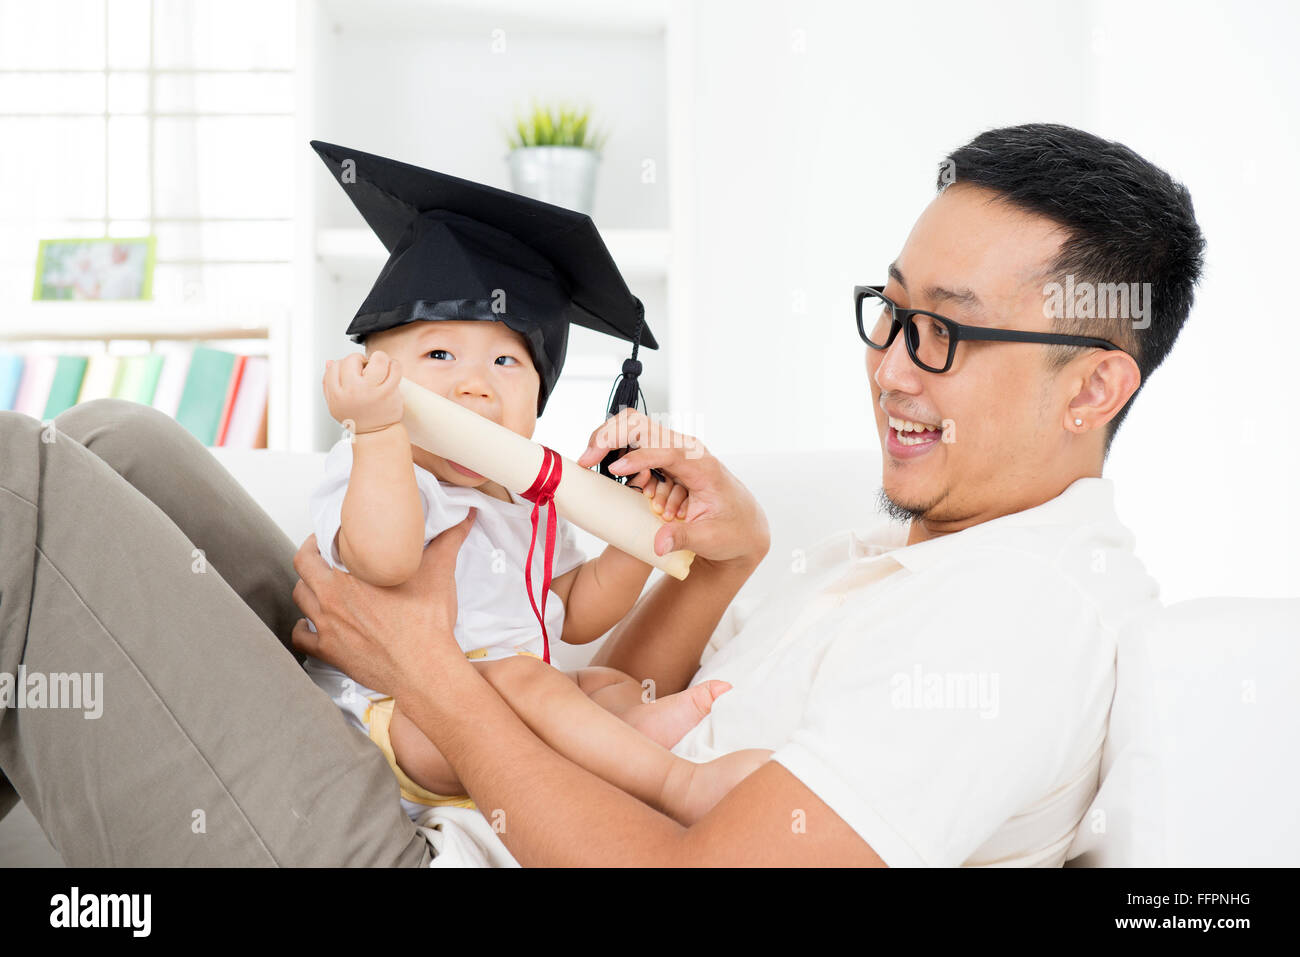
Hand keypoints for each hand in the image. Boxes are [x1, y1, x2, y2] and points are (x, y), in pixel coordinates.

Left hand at [290, 510, 476, 697]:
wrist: (424, 668)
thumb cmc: (427, 624)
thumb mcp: (439, 572)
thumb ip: (449, 539)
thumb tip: (465, 517)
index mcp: (351, 573)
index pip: (320, 544)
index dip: (325, 536)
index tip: (336, 536)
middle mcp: (332, 597)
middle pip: (304, 567)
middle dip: (311, 557)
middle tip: (323, 555)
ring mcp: (327, 626)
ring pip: (300, 598)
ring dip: (308, 588)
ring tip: (321, 585)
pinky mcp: (329, 651)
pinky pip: (301, 637)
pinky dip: (304, 628)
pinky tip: (313, 623)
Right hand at [323, 351, 404, 434]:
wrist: (376, 434)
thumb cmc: (357, 418)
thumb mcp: (335, 404)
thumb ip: (328, 383)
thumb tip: (329, 361)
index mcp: (337, 394)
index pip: (335, 365)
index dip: (344, 366)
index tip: (351, 373)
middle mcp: (354, 391)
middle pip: (353, 359)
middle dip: (359, 361)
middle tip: (365, 371)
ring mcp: (373, 391)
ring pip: (377, 359)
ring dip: (379, 359)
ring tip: (379, 368)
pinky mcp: (390, 392)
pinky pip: (394, 368)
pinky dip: (394, 365)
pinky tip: (391, 370)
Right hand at [576, 409, 769, 568]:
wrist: (742, 525)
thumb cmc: (731, 528)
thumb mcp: (711, 538)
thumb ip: (684, 539)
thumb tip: (659, 544)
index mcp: (701, 464)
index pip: (665, 449)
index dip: (639, 457)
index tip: (614, 469)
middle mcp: (685, 450)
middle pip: (640, 425)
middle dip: (609, 436)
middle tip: (586, 460)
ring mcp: (673, 451)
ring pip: (633, 429)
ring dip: (611, 448)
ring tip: (603, 473)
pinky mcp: (664, 459)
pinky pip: (635, 448)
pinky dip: (621, 460)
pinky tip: (631, 484)